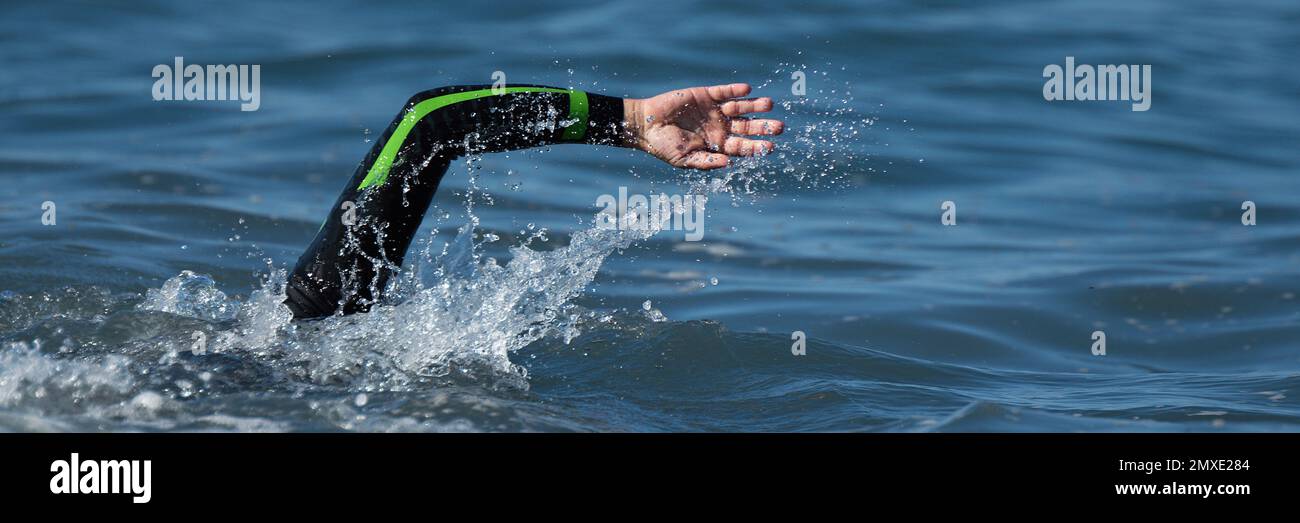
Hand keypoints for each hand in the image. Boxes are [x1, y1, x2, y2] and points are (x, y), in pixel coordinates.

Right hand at [625, 83, 782, 169]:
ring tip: (769, 104)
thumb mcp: (684, 159)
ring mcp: (714, 110)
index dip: (756, 147)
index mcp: (717, 144)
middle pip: (747, 127)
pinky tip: (748, 89)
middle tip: (780, 127)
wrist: (646, 125)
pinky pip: (725, 92)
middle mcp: (720, 127)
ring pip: (740, 108)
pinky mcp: (706, 94)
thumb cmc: (664, 147)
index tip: (770, 147)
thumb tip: (728, 163)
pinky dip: (736, 90)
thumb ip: (706, 161)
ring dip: (754, 106)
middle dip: (763, 127)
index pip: (742, 147)